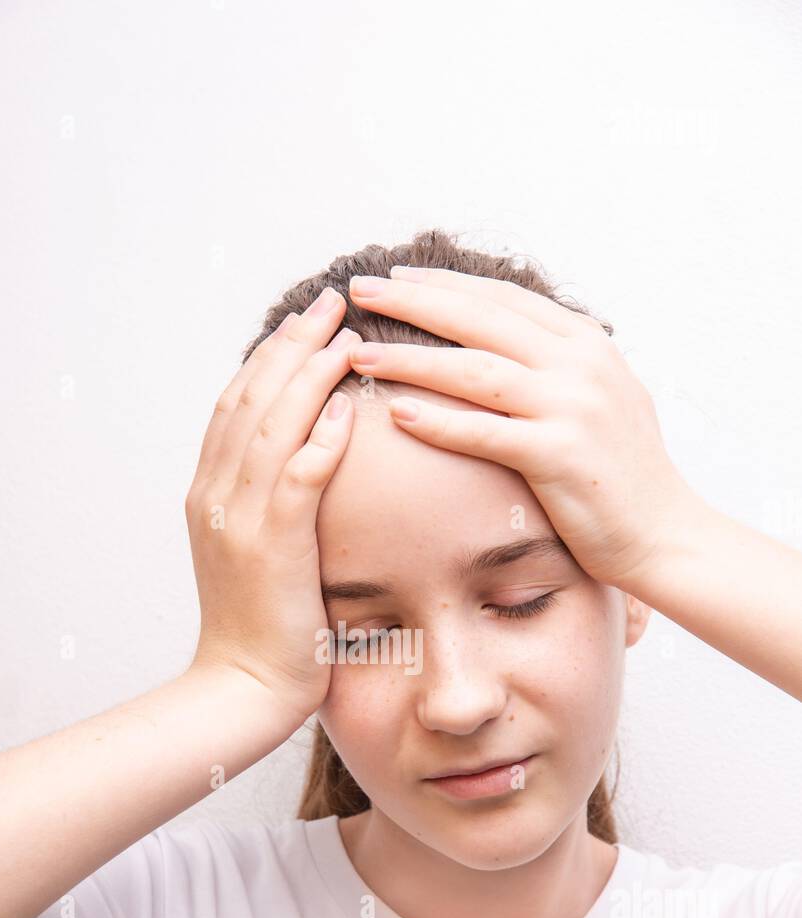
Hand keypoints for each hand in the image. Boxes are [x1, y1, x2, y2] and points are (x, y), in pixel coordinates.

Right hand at [185, 289, 359, 720]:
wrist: (241, 691)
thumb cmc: (265, 633)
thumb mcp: (260, 558)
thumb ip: (275, 508)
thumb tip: (310, 471)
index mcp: (211, 494)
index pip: (238, 406)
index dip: (271, 357)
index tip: (305, 322)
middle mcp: (216, 495)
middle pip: (251, 398)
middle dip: (291, 344)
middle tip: (330, 300)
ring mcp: (238, 519)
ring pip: (271, 425)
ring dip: (309, 372)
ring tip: (345, 332)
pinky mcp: (270, 547)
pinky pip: (297, 477)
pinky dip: (320, 437)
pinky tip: (348, 405)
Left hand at [347, 266, 699, 589]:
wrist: (664, 534)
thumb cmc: (622, 476)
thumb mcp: (600, 400)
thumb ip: (559, 367)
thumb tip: (512, 345)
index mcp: (587, 344)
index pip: (504, 299)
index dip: (446, 284)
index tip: (397, 276)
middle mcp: (580, 364)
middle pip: (481, 319)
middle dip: (415, 300)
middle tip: (363, 289)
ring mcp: (572, 406)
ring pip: (474, 371)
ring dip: (411, 359)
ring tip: (360, 355)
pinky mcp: (560, 454)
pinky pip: (485, 432)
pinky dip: (438, 422)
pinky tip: (396, 414)